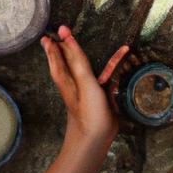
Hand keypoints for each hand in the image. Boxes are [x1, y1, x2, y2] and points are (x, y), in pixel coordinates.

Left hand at [42, 27, 128, 143]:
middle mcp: (76, 83)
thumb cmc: (88, 113)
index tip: (60, 30)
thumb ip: (78, 63)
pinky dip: (107, 69)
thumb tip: (65, 40)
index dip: (61, 44)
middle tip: (60, 34)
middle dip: (65, 48)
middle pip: (69, 62)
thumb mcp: (85, 85)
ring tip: (73, 47)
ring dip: (80, 57)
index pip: (63, 57)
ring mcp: (88, 91)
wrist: (95, 142)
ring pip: (83, 69)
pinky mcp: (100, 98)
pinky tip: (113, 67)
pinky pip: (102, 78)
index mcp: (68, 79)